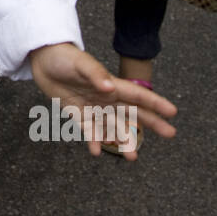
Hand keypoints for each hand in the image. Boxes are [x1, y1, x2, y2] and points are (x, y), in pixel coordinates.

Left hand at [29, 42, 176, 160]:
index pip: (137, 95)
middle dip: (152, 123)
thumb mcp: (80, 63)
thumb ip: (95, 74)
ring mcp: (92, 107)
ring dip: (123, 140)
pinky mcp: (77, 113)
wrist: (43, 60)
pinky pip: (88, 130)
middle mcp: (106, 98)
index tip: (173, 112)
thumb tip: (109, 87)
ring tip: (132, 157)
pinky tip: (97, 152)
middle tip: (171, 134)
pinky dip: (93, 141)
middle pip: (132, 113)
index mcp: (111, 84)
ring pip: (112, 127)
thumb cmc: (64, 58)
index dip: (156, 103)